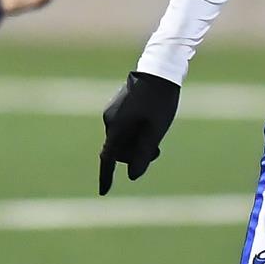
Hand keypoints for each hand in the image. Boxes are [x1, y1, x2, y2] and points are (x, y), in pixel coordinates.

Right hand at [99, 71, 180, 194]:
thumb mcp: (155, 131)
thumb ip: (143, 154)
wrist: (159, 70)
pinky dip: (135, 133)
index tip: (104, 192)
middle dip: (135, 155)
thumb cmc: (160, 102)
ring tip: (156, 135)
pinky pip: (123, 129)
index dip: (106, 177)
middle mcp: (109, 121)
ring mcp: (112, 113)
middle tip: (157, 150)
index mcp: (117, 128)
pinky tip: (150, 123)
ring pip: (122, 140)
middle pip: (119, 151)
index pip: (108, 158)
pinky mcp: (117, 107)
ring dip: (137, 144)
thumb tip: (133, 176)